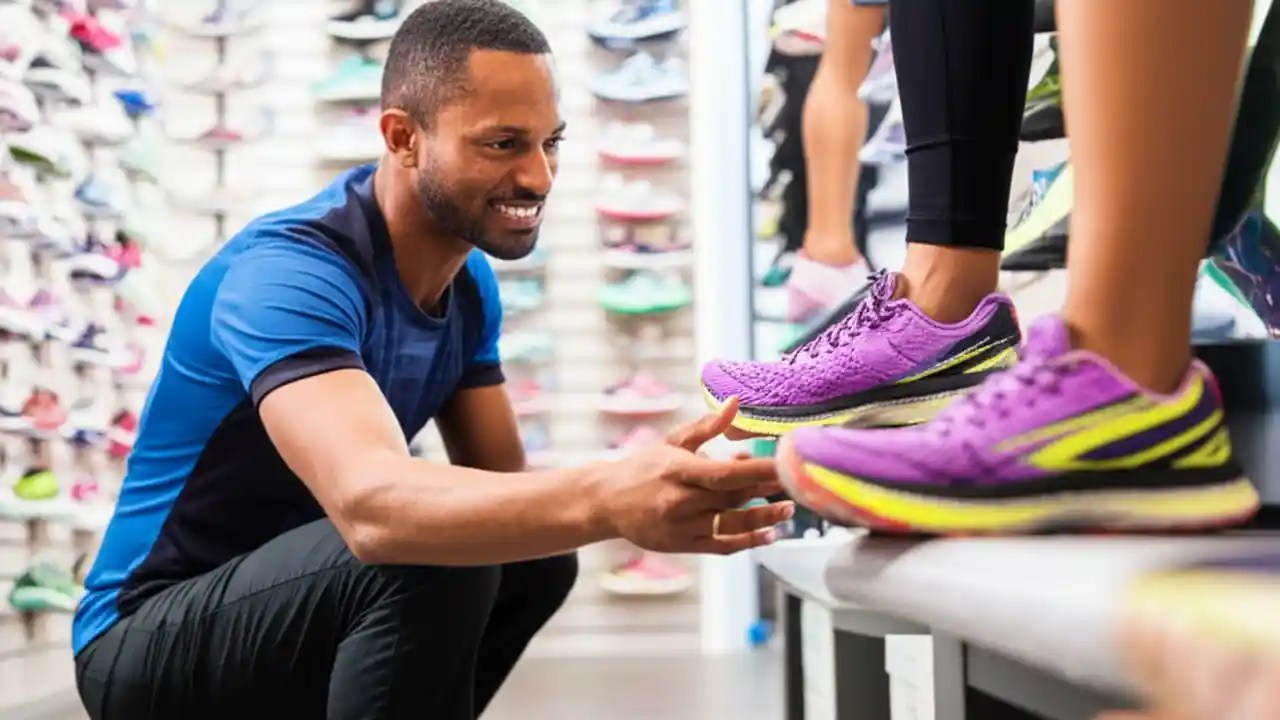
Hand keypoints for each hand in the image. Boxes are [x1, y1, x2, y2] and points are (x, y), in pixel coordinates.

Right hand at [596, 397, 792, 554]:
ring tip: (788, 510)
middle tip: (796, 482)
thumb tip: (736, 403)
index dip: (759, 470)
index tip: (785, 463)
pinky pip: (721, 546)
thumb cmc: (644, 467)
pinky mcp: (683, 545)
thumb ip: (706, 426)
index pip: (726, 473)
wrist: (607, 502)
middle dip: (766, 491)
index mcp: (678, 470)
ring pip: (730, 524)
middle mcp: (680, 501)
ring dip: (763, 518)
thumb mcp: (672, 442)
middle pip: (732, 498)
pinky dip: (747, 542)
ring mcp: (681, 526)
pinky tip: (769, 535)